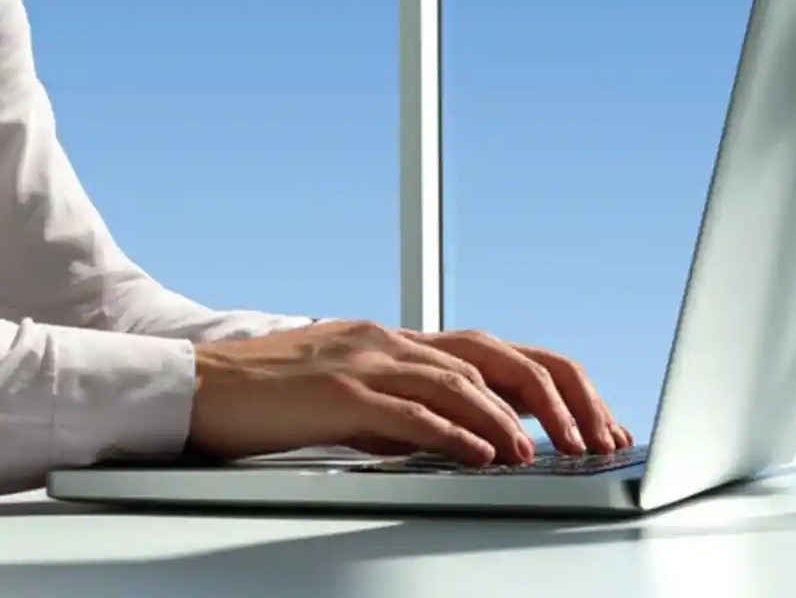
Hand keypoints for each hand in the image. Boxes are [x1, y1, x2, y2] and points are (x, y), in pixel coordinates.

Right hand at [186, 320, 632, 465]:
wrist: (201, 384)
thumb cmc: (280, 396)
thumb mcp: (360, 396)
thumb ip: (414, 409)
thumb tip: (468, 440)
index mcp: (407, 342)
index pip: (503, 355)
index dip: (558, 386)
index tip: (594, 423)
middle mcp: (398, 341)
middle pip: (501, 358)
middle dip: (558, 398)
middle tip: (594, 439)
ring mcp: (370, 360)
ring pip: (464, 382)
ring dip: (515, 421)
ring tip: (551, 453)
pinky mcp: (340, 392)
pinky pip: (411, 411)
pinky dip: (456, 433)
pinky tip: (489, 454)